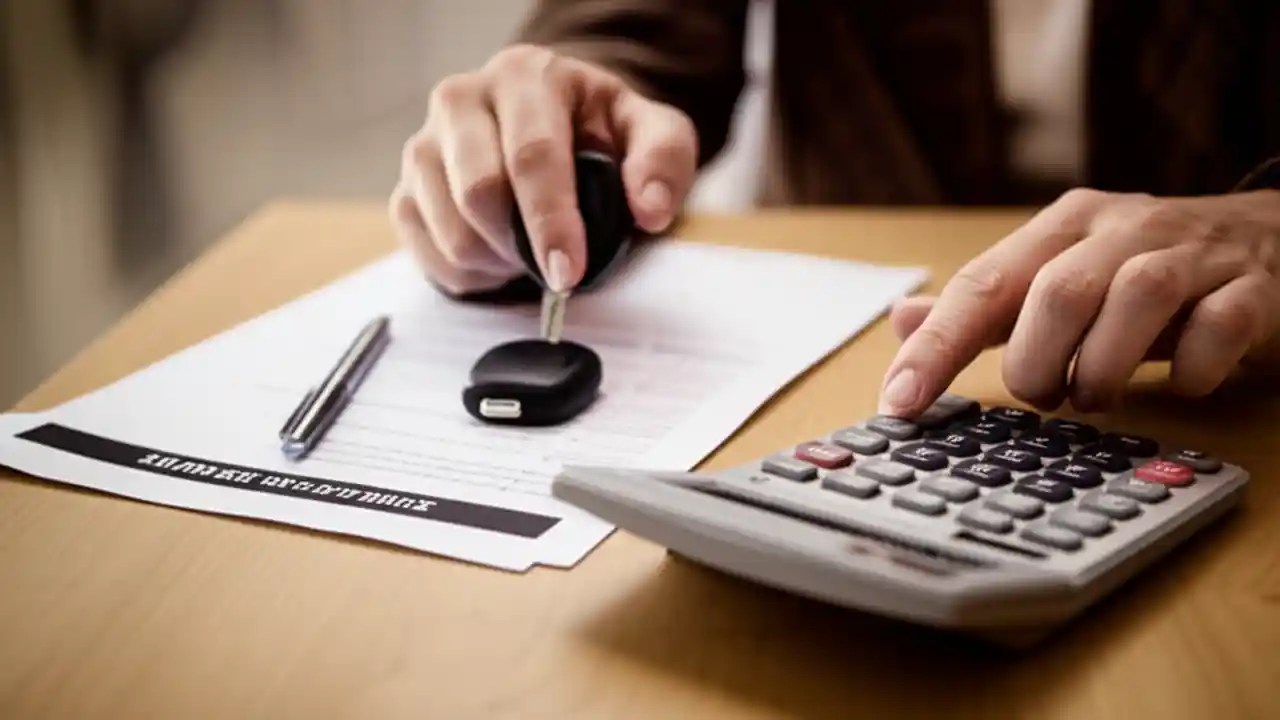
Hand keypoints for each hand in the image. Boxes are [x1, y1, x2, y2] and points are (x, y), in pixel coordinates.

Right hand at [389, 45, 697, 294]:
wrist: (552, 127)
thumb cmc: (600, 133)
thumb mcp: (651, 132)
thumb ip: (663, 160)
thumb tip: (651, 209)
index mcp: (525, 77)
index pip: (531, 156)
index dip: (551, 221)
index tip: (567, 273)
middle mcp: (461, 100)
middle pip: (479, 194)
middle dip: (521, 247)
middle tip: (556, 269)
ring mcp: (424, 146)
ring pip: (450, 231)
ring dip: (497, 264)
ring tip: (529, 254)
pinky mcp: (405, 189)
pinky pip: (425, 253)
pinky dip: (468, 274)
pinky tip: (498, 259)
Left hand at [880, 188, 1279, 415]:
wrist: (1273, 238)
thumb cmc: (1144, 270)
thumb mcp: (1058, 278)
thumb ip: (986, 307)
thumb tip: (902, 321)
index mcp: (1064, 228)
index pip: (982, 284)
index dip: (936, 346)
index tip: (900, 403)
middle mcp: (1123, 229)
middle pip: (1057, 292)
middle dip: (1036, 362)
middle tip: (1045, 396)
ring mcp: (1194, 254)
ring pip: (1137, 298)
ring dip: (1105, 368)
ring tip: (1096, 397)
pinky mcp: (1254, 288)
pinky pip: (1220, 326)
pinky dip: (1192, 367)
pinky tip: (1180, 382)